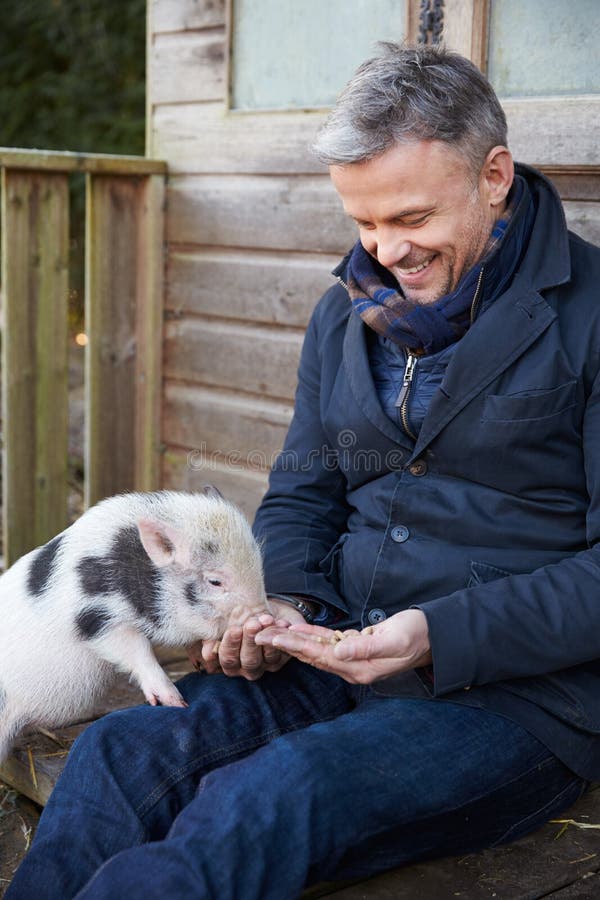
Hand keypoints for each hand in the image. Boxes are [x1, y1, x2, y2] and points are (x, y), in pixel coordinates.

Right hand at [187, 602, 305, 680]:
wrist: (257, 610)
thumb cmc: (235, 617)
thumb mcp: (221, 623)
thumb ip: (213, 636)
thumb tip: (207, 653)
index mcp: (229, 663)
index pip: (228, 659)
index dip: (231, 645)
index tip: (234, 629)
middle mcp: (247, 668)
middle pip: (249, 660)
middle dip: (250, 640)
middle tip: (252, 623)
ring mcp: (266, 664)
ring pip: (267, 657)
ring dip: (267, 636)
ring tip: (266, 619)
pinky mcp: (282, 658)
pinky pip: (284, 650)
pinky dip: (283, 635)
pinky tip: (281, 622)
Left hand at [254, 609, 431, 684]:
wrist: (435, 637)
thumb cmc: (418, 636)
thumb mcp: (394, 639)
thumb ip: (365, 648)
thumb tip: (337, 651)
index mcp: (358, 668)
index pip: (318, 655)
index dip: (293, 644)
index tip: (271, 635)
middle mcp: (352, 667)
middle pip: (310, 654)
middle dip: (283, 642)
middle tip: (256, 631)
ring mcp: (353, 659)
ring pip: (315, 648)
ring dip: (291, 639)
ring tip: (268, 629)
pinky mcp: (356, 648)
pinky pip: (327, 642)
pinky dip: (309, 635)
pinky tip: (294, 629)